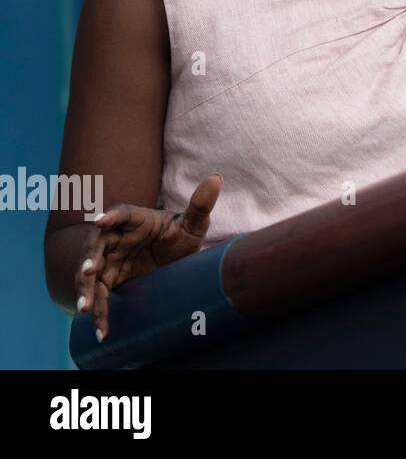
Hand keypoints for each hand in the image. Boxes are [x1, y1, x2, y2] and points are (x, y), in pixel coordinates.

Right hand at [75, 173, 222, 341]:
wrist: (171, 262)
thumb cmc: (180, 238)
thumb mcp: (193, 225)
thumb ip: (201, 205)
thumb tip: (217, 177)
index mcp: (136, 220)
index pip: (122, 215)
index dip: (111, 217)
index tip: (100, 220)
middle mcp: (117, 238)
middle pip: (98, 245)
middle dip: (91, 258)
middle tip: (89, 271)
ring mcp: (109, 260)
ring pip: (91, 274)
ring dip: (86, 290)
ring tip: (86, 308)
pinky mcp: (106, 280)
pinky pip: (97, 295)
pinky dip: (98, 312)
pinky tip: (101, 331)